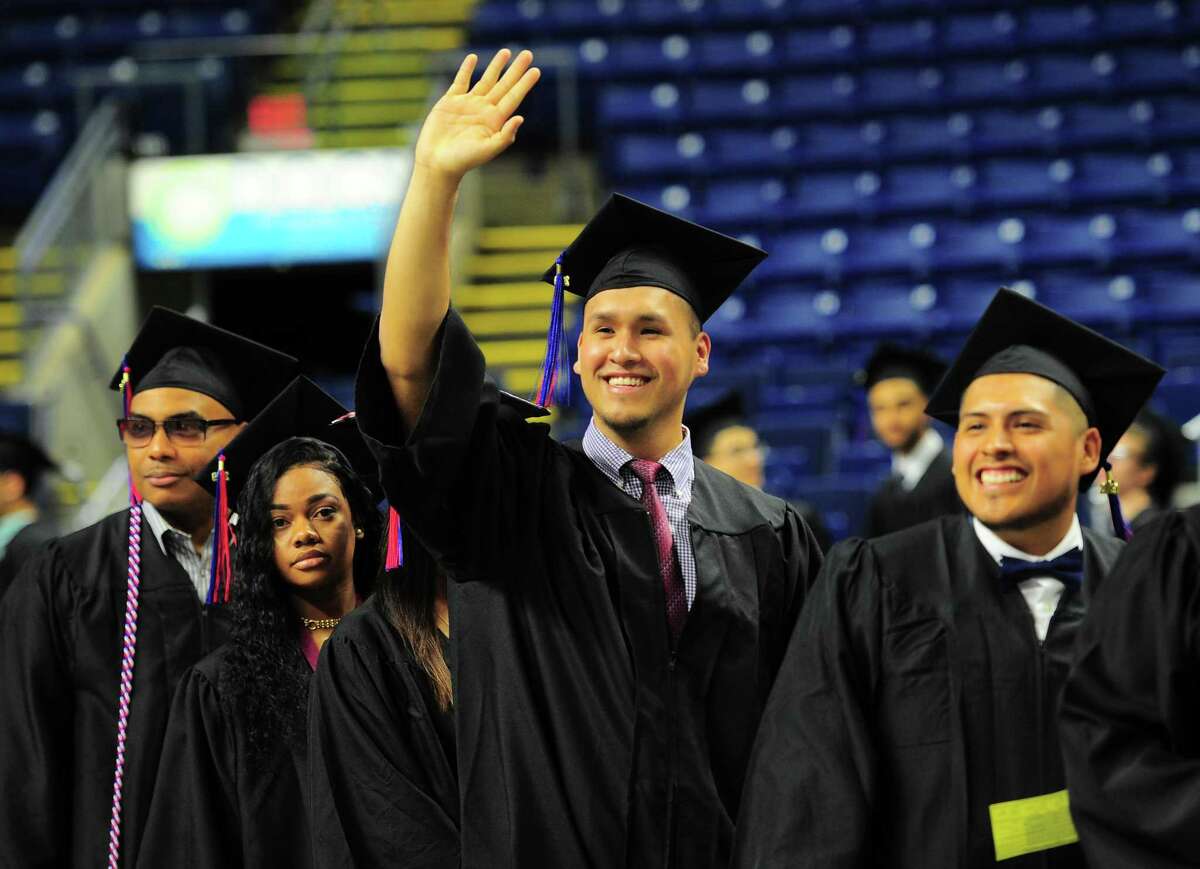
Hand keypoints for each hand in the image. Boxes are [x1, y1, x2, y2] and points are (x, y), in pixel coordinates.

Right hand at [413, 49, 539, 180]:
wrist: (437, 163)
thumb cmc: (463, 161)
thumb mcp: (487, 150)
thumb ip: (505, 136)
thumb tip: (520, 118)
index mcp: (495, 121)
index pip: (513, 97)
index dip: (524, 84)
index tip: (536, 70)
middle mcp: (484, 110)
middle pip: (504, 85)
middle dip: (515, 70)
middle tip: (527, 54)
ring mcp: (468, 105)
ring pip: (486, 80)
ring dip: (496, 66)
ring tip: (506, 51)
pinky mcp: (450, 102)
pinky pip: (461, 81)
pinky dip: (466, 69)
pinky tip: (473, 58)